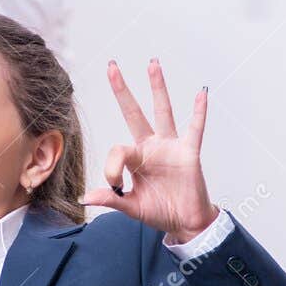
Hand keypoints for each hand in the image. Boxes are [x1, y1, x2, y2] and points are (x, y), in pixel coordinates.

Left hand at [80, 58, 219, 244]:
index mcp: (135, 159)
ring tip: (152, 64)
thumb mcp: (131, 207)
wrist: (186, 222)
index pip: (117, 150)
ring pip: (162, 111)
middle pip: (134, 113)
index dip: (111, 167)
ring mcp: (171, 146)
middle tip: (111, 66)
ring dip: (157, 87)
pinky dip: (199, 112)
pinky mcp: (189, 153)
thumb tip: (84, 198)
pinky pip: (195, 129)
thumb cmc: (160, 211)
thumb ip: (110, 200)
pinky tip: (201, 94)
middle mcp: (151, 146)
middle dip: (122, 91)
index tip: (114, 185)